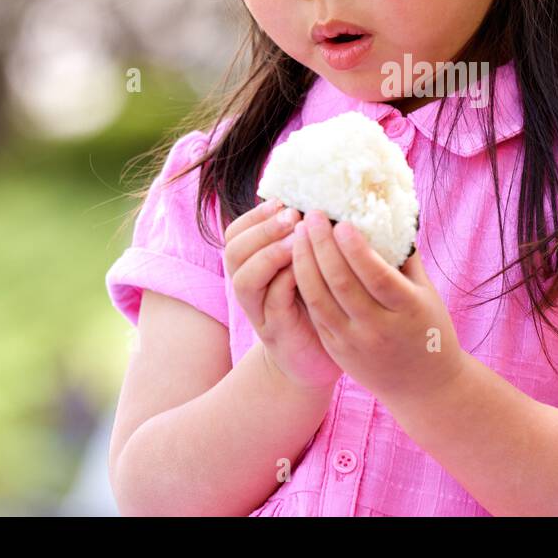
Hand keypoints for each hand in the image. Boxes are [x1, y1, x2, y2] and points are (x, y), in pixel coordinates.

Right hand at [223, 199, 342, 393]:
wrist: (316, 358)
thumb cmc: (317, 303)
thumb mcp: (308, 266)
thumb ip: (306, 239)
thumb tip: (324, 200)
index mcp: (253, 266)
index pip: (235, 234)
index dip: (254, 216)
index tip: (281, 200)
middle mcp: (250, 287)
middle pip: (233, 251)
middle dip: (262, 229)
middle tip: (292, 215)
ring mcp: (259, 310)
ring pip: (245, 278)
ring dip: (270, 253)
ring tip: (297, 237)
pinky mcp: (276, 330)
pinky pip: (273, 302)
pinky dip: (287, 281)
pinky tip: (307, 269)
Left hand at [290, 209, 467, 403]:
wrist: (423, 387)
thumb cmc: (429, 330)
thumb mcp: (427, 294)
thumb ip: (405, 258)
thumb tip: (387, 216)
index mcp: (408, 310)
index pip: (376, 276)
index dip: (355, 249)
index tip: (341, 222)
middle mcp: (379, 329)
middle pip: (341, 283)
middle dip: (322, 246)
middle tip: (312, 216)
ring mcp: (354, 342)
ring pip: (319, 297)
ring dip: (304, 262)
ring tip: (299, 233)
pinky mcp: (337, 350)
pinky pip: (315, 312)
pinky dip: (303, 284)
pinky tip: (297, 261)